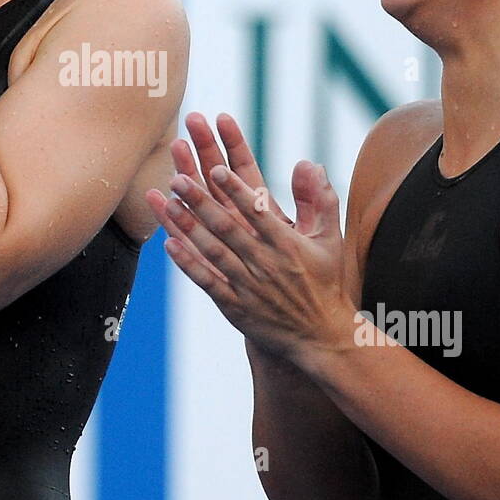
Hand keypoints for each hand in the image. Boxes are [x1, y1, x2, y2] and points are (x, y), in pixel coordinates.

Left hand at [145, 112, 350, 364]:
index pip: (258, 211)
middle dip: (201, 201)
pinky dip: (188, 264)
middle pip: (228, 227)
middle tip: (179, 178)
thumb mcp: (331, 239)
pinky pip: (207, 282)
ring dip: (188, 227)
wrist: (320, 337)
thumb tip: (309, 162)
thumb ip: (321, 199)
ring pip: (213, 252)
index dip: (236, 190)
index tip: (216, 169)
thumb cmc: (324, 281)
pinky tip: (169, 244)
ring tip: (168, 202)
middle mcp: (266, 263)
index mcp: (287, 244)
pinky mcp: (235, 307)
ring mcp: (248, 286)